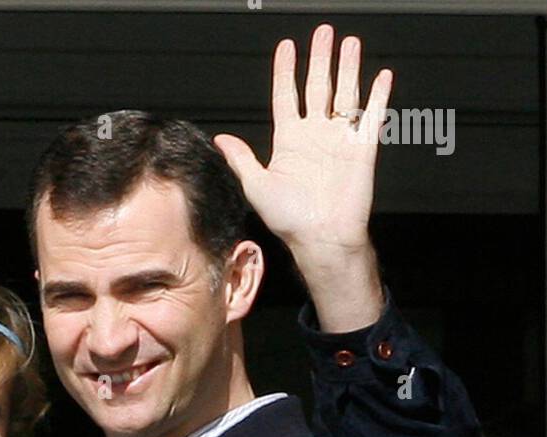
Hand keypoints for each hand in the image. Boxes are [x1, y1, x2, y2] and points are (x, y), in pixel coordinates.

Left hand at [213, 25, 391, 258]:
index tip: (286, 47)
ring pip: (345, 93)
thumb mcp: (256, 186)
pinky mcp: (362, 148)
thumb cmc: (289, 220)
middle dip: (320, 58)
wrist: (321, 238)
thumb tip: (221, 139)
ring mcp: (339, 140)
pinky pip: (371, 115)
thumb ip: (241, 159)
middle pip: (317, 86)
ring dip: (347, 67)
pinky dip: (378, 95)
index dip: (285, 71)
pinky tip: (381, 76)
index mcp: (289, 142)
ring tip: (348, 43)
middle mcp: (315, 136)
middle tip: (323, 32)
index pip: (286, 96)